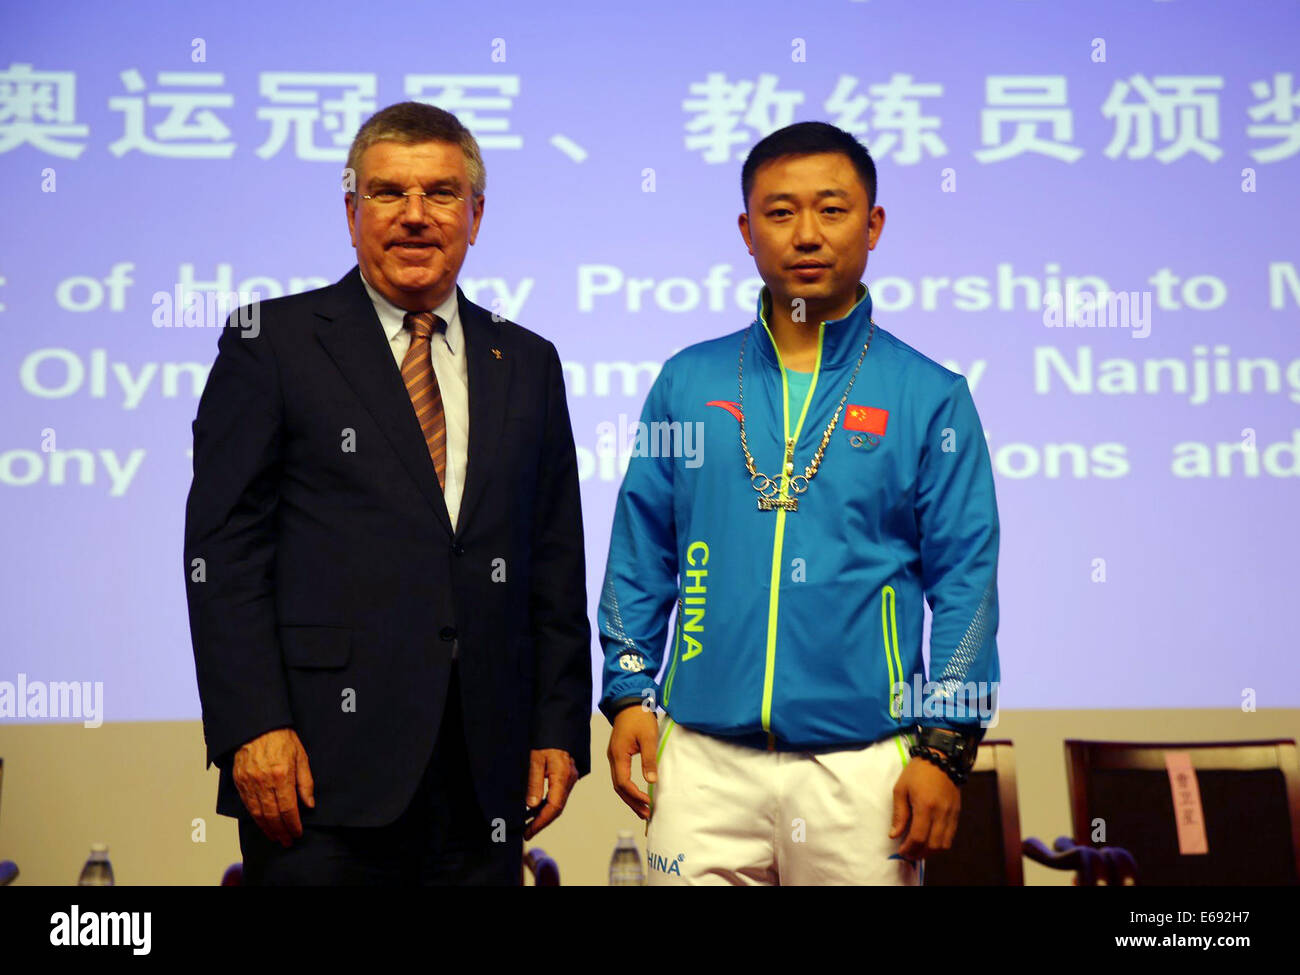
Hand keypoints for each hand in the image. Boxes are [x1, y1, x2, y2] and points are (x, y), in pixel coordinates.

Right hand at [232, 727, 314, 847]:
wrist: (257, 726)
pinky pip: (247, 805)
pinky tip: (262, 824)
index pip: (288, 809)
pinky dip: (255, 818)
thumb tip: (309, 805)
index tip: (298, 833)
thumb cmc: (282, 739)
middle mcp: (263, 782)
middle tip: (287, 841)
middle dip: (280, 831)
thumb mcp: (301, 756)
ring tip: (276, 837)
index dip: (293, 825)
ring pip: (258, 814)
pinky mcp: (239, 782)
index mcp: (282, 775)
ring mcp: (249, 782)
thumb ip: (306, 783)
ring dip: (267, 829)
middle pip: (272, 815)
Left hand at [524, 748, 577, 839]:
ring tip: (528, 824)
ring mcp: (569, 778)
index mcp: (563, 776)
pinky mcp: (566, 776)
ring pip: (558, 803)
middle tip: (527, 832)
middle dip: (542, 822)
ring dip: (544, 814)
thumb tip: (531, 805)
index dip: (541, 821)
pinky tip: (535, 808)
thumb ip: (534, 782)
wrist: (557, 724)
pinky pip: (557, 795)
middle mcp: (569, 779)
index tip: (528, 831)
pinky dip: (547, 804)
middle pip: (557, 808)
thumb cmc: (545, 739)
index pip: (554, 806)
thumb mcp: (535, 759)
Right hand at [607, 706, 658, 819]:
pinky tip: (637, 794)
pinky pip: (621, 777)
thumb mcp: (648, 737)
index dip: (635, 794)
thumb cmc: (639, 718)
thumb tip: (652, 780)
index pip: (623, 782)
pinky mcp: (618, 755)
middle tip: (646, 814)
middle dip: (632, 802)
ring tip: (643, 810)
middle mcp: (613, 758)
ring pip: (619, 783)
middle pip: (619, 787)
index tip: (648, 801)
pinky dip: (628, 788)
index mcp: (618, 755)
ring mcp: (614, 757)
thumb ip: (649, 759)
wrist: (630, 703)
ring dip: (630, 797)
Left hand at [889, 752, 960, 859]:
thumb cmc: (917, 772)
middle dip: (919, 854)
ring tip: (919, 850)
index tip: (901, 851)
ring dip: (931, 851)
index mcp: (925, 806)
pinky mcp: (957, 813)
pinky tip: (930, 840)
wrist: (941, 758)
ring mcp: (951, 813)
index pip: (918, 837)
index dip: (909, 848)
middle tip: (908, 854)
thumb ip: (899, 814)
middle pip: (933, 845)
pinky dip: (940, 843)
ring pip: (944, 844)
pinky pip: (951, 835)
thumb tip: (894, 835)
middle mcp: (941, 813)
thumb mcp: (901, 789)